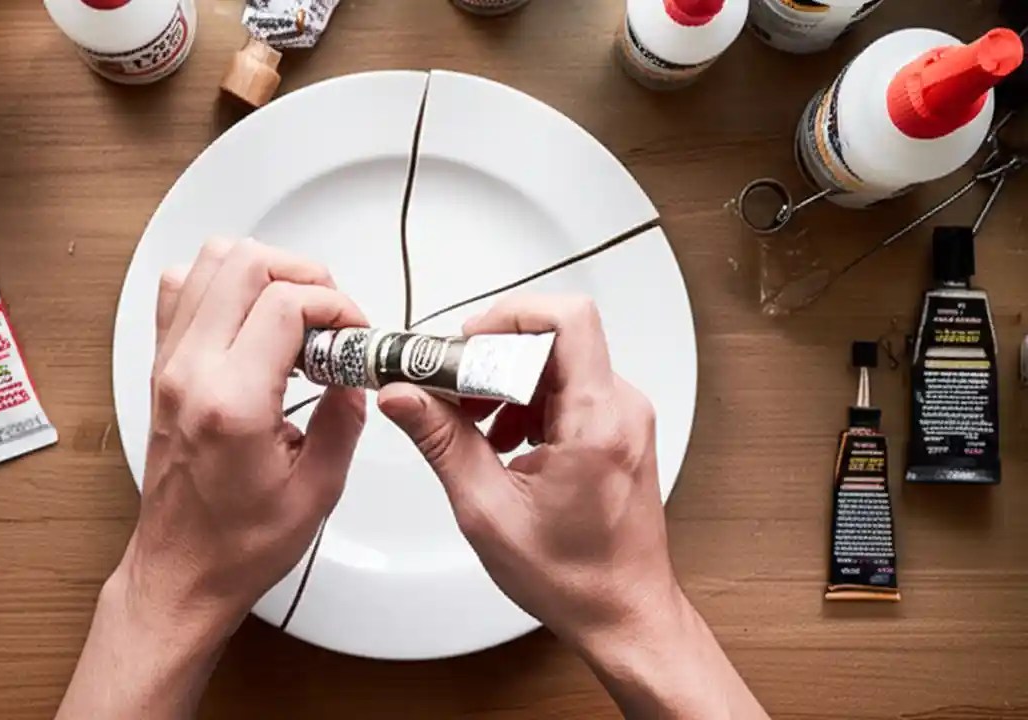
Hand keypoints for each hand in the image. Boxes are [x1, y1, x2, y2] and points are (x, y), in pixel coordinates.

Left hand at [57, 238, 367, 719]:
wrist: (180, 573)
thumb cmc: (236, 545)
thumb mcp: (317, 490)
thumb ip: (344, 421)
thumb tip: (356, 377)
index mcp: (231, 402)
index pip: (285, 303)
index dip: (334, 304)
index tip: (354, 331)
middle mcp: (191, 373)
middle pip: (242, 262)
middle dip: (302, 273)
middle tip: (330, 314)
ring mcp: (168, 366)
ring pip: (206, 263)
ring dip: (261, 271)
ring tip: (294, 311)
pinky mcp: (160, 370)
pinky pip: (180, 292)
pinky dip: (220, 284)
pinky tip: (252, 319)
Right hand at [379, 294, 768, 717]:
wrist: (622, 613)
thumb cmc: (573, 577)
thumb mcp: (488, 509)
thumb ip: (442, 441)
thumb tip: (403, 395)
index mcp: (597, 422)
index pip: (568, 319)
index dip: (509, 316)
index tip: (464, 346)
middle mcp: (621, 409)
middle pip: (554, 339)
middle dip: (494, 355)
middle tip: (452, 387)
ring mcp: (624, 417)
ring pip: (558, 363)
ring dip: (507, 381)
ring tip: (473, 423)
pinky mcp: (618, 429)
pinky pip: (568, 389)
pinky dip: (527, 401)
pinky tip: (501, 440)